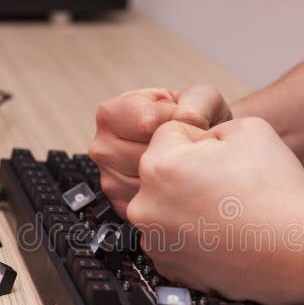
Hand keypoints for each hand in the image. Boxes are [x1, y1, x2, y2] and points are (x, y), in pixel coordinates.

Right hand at [89, 85, 231, 215]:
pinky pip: (150, 207)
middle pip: (148, 158)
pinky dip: (169, 198)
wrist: (196, 148)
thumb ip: (196, 101)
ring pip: (149, 184)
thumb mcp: (201, 97)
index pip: (148, 124)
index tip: (182, 124)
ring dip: (173, 177)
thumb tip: (187, 120)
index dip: (176, 124)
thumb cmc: (194, 120)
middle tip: (184, 146)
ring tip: (179, 162)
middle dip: (175, 153)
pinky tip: (175, 182)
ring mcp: (109, 180)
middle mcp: (102, 149)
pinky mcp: (122, 206)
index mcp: (111, 114)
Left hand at [127, 117, 303, 303]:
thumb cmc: (276, 190)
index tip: (228, 160)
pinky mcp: (170, 269)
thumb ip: (208, 126)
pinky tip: (225, 236)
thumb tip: (195, 142)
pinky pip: (175, 240)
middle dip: (190, 173)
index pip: (170, 134)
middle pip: (163, 173)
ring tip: (230, 214)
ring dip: (190, 206)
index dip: (203, 140)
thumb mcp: (247, 127)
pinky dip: (194, 237)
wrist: (298, 251)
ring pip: (168, 207)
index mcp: (158, 166)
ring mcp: (155, 243)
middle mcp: (145, 207)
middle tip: (231, 187)